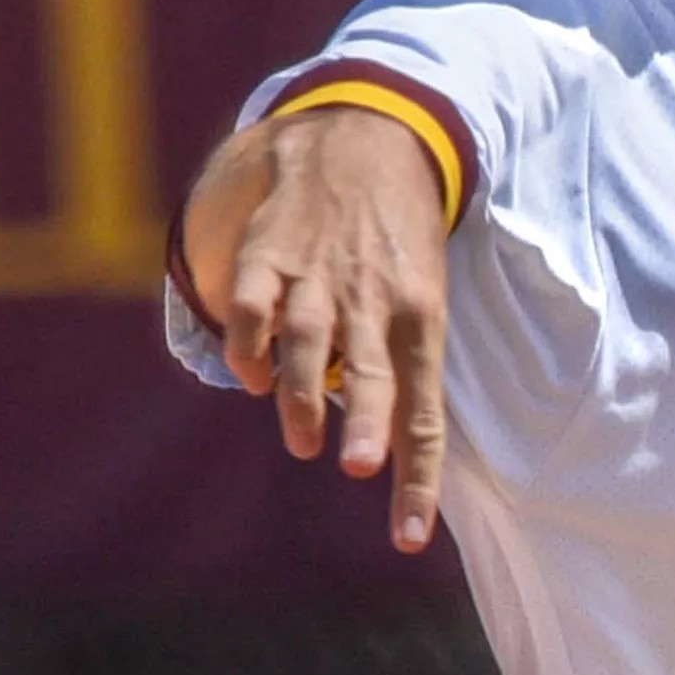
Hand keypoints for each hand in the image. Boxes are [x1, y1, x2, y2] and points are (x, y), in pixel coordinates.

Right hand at [182, 107, 451, 551]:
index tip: (409, 537)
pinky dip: (250, 340)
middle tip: (357, 464)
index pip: (425, 410)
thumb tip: (393, 459)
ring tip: (303, 438)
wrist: (368, 137)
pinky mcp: (271, 251)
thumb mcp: (421, 299)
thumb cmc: (398, 243)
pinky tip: (248, 376)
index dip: (418, 477)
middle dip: (366, 419)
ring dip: (304, 390)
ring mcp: (320, 274)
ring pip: (311, 339)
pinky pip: (256, 301)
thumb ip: (401, 375)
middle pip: (375, 369)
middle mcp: (373, 299)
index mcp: (421, 317)